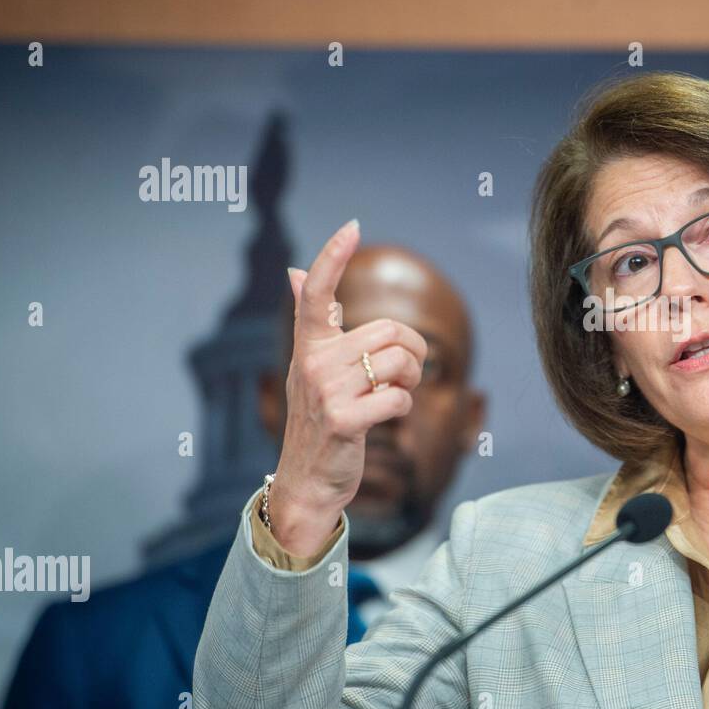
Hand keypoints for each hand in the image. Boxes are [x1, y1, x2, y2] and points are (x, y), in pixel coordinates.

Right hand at [267, 219, 427, 555]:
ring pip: (400, 363)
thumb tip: (295, 272)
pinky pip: (399, 399)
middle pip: (392, 331)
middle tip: (401, 376)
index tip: (352, 226)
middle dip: (413, 353)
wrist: (308, 482)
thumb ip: (314, 322)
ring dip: (411, 382)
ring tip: (393, 396)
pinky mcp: (344, 421)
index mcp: (309, 346)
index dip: (333, 257)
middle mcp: (313, 363)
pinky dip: (403, 408)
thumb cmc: (320, 422)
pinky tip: (385, 418)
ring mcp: (326, 392)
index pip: (317, 292)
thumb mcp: (311, 369)